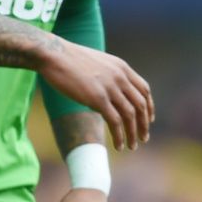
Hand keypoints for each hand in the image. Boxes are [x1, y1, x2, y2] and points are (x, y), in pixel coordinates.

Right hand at [38, 44, 154, 149]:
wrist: (52, 54)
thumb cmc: (67, 58)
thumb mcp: (95, 62)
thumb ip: (107, 75)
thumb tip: (107, 94)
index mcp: (121, 67)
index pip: (144, 89)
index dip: (149, 107)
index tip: (148, 119)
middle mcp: (120, 77)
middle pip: (141, 105)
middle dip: (144, 124)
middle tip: (143, 138)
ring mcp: (109, 87)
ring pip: (130, 116)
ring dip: (133, 134)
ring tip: (132, 146)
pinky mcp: (97, 98)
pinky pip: (115, 122)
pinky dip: (119, 136)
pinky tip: (118, 146)